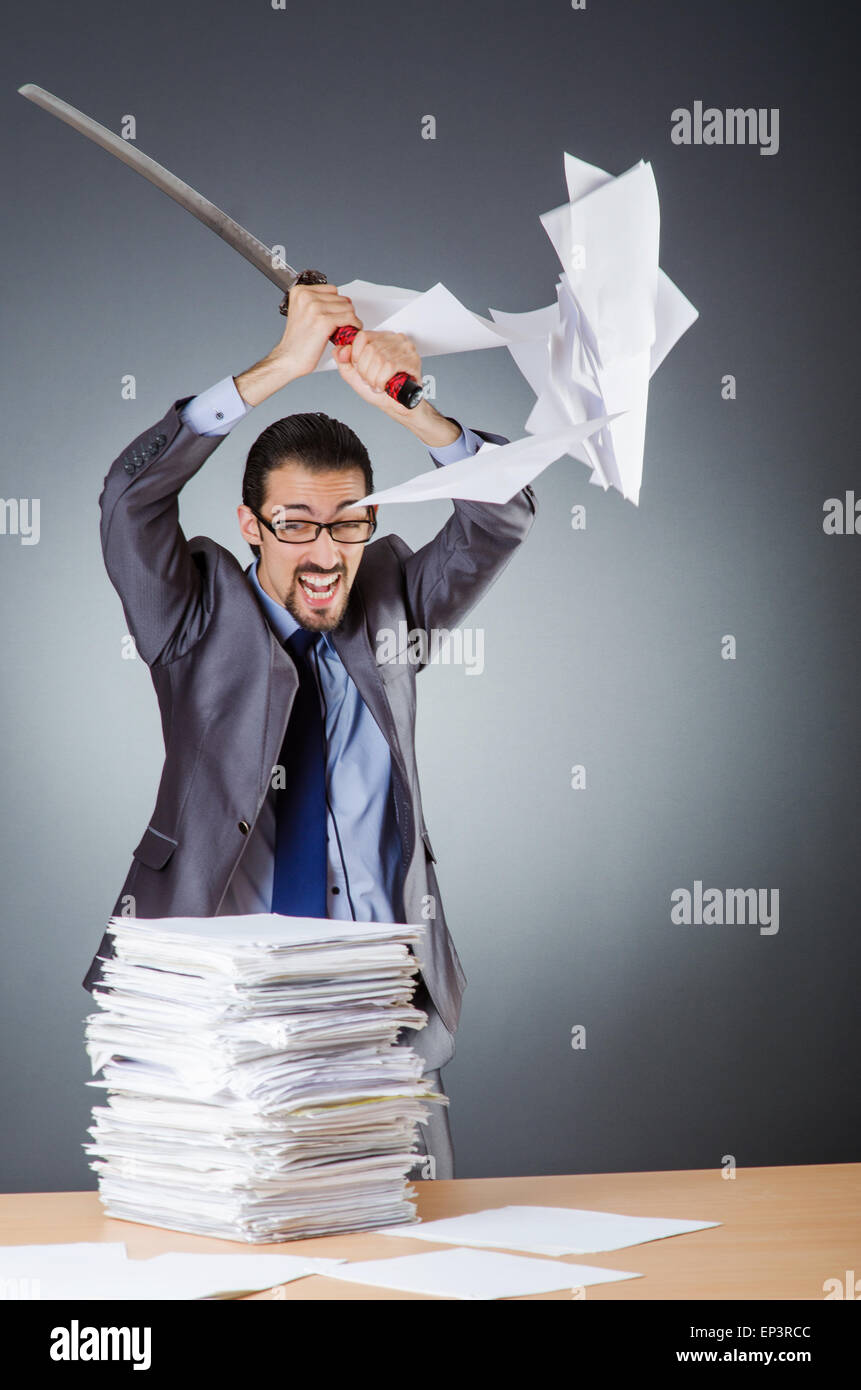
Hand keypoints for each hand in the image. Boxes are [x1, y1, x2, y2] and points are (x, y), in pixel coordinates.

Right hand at [235, 283, 361, 406]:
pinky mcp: (323, 321)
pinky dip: (353, 327)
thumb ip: (317, 302)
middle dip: (344, 314)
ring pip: (348, 308)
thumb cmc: (297, 341)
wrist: (288, 359)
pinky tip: (346, 334)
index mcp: (300, 291)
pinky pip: (350, 318)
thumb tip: (340, 301)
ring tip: (341, 331)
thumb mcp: (302, 313)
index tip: (335, 315)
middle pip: (342, 299)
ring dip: (350, 321)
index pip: (332, 290)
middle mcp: (306, 296)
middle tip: (339, 327)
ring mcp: (315, 308)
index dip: (337, 304)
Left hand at [334, 330, 422, 421]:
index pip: (362, 336)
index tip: (358, 367)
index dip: (356, 355)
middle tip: (369, 380)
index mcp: (381, 338)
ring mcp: (405, 348)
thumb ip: (343, 361)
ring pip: (379, 359)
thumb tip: (339, 349)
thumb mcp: (354, 375)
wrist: (397, 406)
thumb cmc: (381, 390)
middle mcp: (394, 340)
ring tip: (377, 384)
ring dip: (374, 378)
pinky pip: (390, 367)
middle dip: (365, 371)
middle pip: (370, 349)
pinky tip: (384, 386)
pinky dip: (382, 380)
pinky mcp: (412, 360)